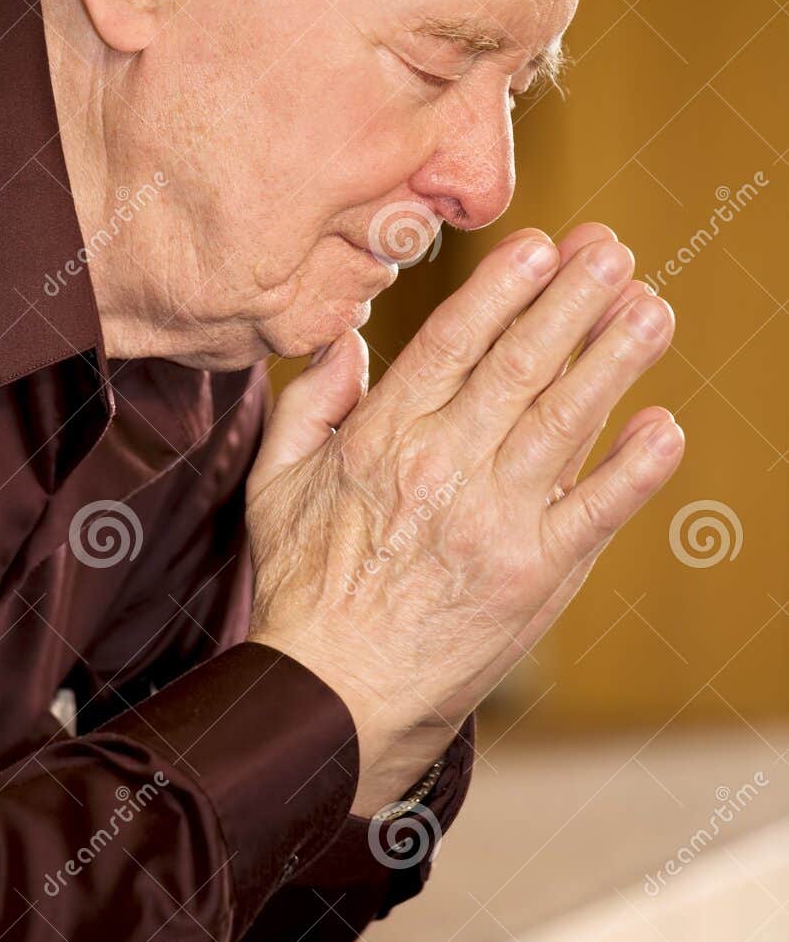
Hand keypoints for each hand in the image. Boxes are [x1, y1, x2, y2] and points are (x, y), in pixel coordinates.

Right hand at [246, 222, 683, 801]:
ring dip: (614, 360)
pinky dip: (633, 469)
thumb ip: (311, 403)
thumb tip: (348, 338)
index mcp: (382, 440)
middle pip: (520, 367)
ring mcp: (493, 523)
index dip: (502, 288)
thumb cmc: (305, 589)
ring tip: (651, 308)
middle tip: (613, 251)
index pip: (452, 344)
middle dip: (572, 301)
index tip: (540, 244)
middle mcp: (442, 469)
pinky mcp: (533, 577)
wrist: (336, 697)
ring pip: (564, 422)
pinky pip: (594, 512)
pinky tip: (664, 425)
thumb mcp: (276, 484)